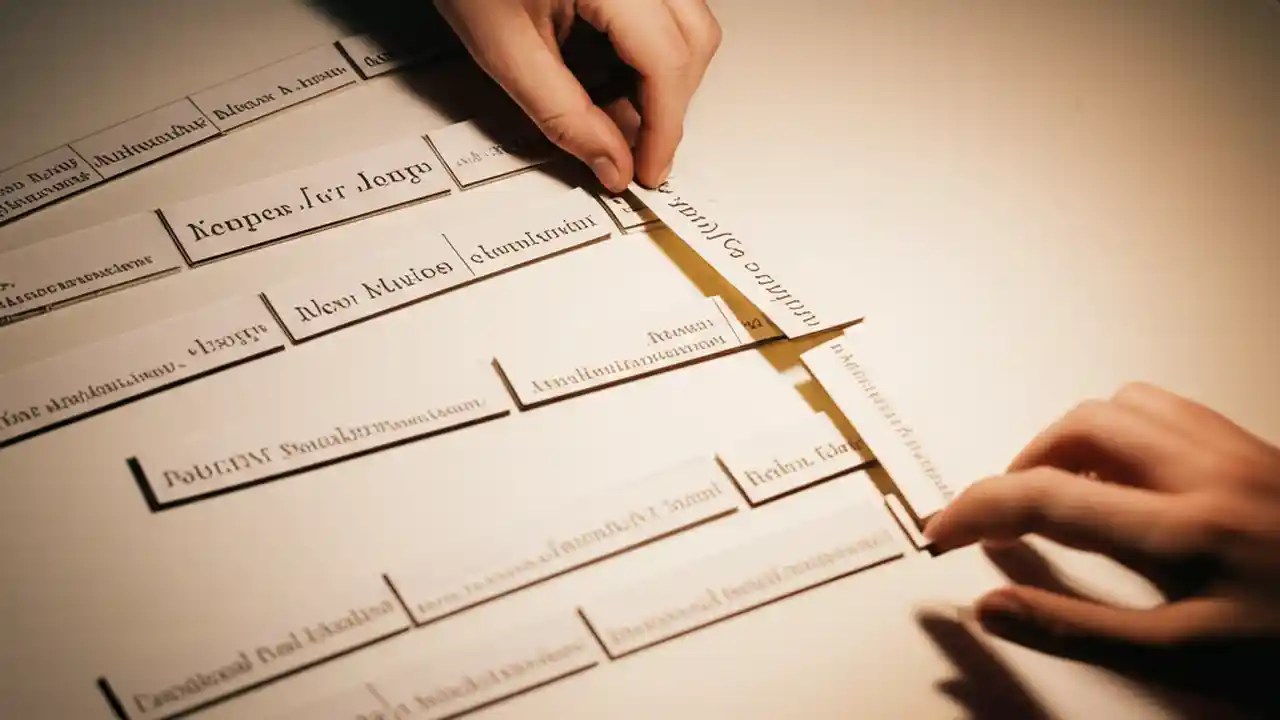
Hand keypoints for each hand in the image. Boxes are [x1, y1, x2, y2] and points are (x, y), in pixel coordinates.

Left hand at [434, 0, 721, 191]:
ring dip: (662, 78)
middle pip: (693, 41)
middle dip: (667, 104)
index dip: (664, 127)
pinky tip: (611, 73)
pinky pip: (666, 9)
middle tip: (631, 150)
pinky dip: (648, 51)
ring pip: (688, 24)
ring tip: (614, 112)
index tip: (647, 167)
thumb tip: (611, 162)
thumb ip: (562, 114)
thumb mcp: (505, 48)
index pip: (667, 61)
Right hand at [924, 382, 1279, 646]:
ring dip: (1077, 438)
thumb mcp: (1184, 656)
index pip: (1044, 498)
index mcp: (1180, 530)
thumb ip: (1079, 627)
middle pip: (1081, 426)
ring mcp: (1239, 455)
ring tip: (1067, 487)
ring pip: (1128, 405)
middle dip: (1024, 463)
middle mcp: (1207, 474)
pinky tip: (1133, 474)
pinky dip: (1130, 429)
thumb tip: (996, 606)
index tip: (943, 529)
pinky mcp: (1262, 451)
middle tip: (1008, 510)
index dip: (976, 510)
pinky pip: (1176, 410)